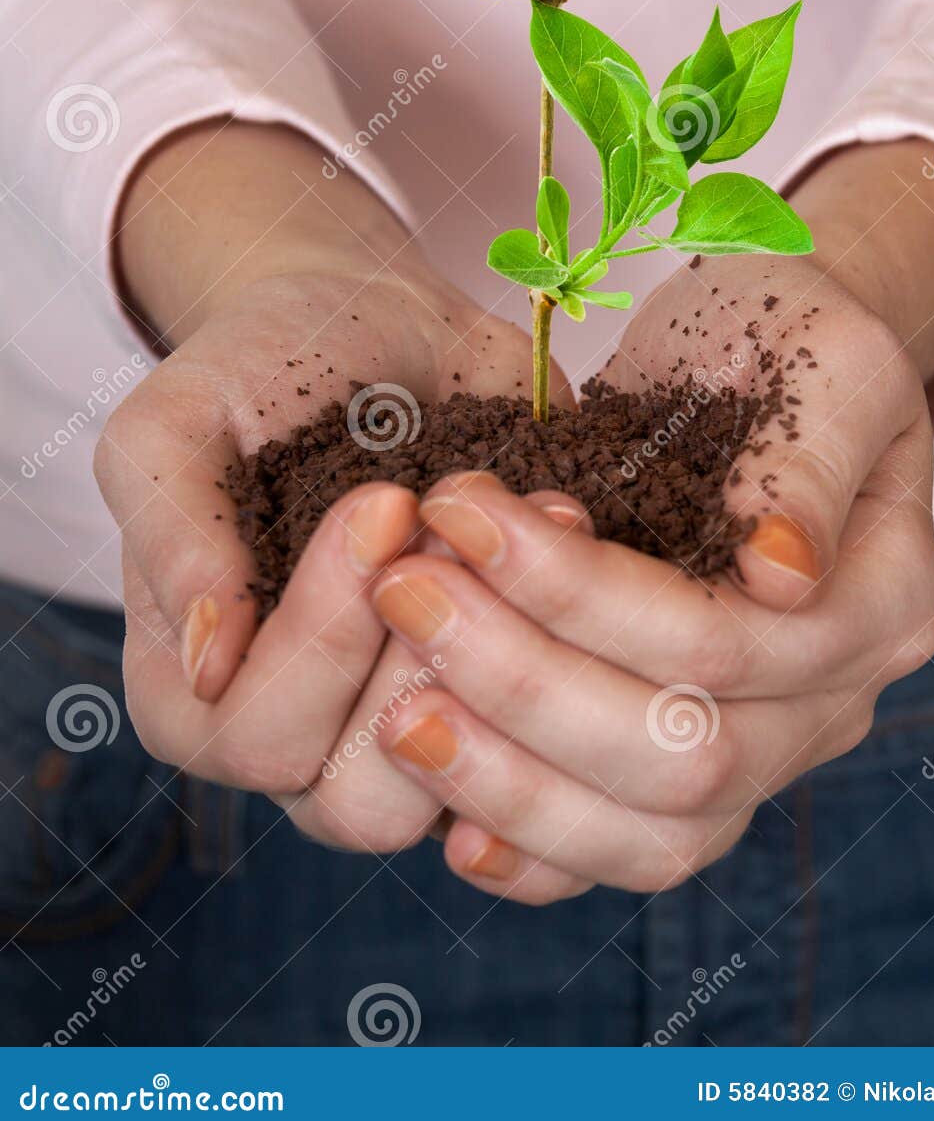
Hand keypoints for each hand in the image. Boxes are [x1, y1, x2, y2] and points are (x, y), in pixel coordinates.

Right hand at [95, 120, 569, 863]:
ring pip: (469, 780)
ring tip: (527, 516)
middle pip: (364, 797)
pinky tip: (566, 521)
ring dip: (509, 646)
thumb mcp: (179, 422)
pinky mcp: (499, 700)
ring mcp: (411, 730)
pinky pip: (550, 735)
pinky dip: (572, 635)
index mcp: (197, 700)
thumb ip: (174, 532)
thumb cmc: (258, 372)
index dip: (325, 634)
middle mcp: (303, 740)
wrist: (368, 322)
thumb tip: (207, 663)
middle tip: (456, 516)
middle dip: (426, 647)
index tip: (385, 502)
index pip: (261, 737)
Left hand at [367, 141, 933, 898]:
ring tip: (395, 714)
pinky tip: (448, 831)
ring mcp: (763, 755)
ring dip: (511, 780)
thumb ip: (809, 456)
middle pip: (684, 759)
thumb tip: (784, 575)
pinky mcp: (683, 774)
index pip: (723, 642)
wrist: (746, 359)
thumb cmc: (779, 332)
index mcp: (880, 601)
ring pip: (651, 839)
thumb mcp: (819, 351)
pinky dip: (535, 853)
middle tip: (400, 592)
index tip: (458, 509)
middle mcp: (831, 705)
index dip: (579, 593)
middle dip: (523, 684)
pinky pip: (618, 857)